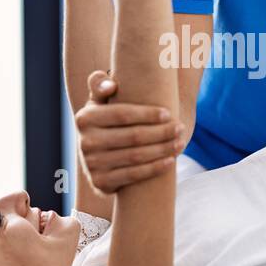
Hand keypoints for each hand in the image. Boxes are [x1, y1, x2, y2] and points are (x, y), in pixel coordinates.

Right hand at [76, 70, 183, 194]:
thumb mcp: (98, 101)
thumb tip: (112, 86)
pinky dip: (155, 168)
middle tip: (180, 128)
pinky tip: (170, 161)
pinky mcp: (101, 182)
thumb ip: (99, 83)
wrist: (94, 155)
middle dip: (161, 132)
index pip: (123, 114)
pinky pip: (134, 175)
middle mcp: (85, 142)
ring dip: (163, 150)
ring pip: (136, 156)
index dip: (148, 114)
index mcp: (84, 118)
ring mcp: (92, 164)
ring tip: (180, 142)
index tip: (168, 113)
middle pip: (133, 136)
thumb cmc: (105, 120)